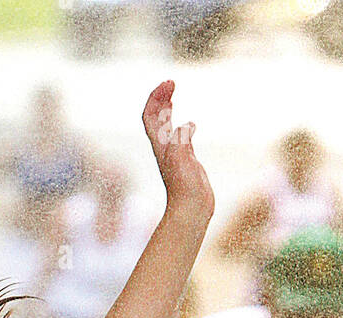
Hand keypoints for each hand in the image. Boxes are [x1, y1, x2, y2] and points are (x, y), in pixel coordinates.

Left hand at [141, 80, 213, 224]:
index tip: (169, 84)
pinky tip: (191, 126)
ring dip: (167, 111)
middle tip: (170, 83)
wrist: (191, 210)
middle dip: (160, 99)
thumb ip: (180, 140)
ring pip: (166, 128)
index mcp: (161, 145)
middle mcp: (165, 149)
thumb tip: (187, 125)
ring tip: (171, 98)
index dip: (156, 98)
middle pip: (156, 119)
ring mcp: (175, 155)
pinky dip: (183, 127)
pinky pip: (180, 139)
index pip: (151, 116)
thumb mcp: (181, 158)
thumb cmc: (185, 187)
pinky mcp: (186, 162)